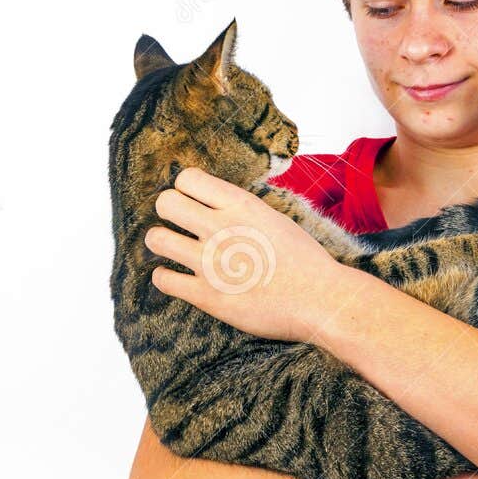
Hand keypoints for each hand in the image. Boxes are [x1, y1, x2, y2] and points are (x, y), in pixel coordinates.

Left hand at [144, 166, 351, 342]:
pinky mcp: (206, 295)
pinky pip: (163, 279)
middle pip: (165, 202)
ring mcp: (210, 262)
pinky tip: (177, 278)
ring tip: (173, 249)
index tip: (194, 202)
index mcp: (240, 205)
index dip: (186, 189)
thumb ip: (242, 211)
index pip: (188, 178)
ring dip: (162, 242)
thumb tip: (218, 205)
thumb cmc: (305, 260)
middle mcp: (220, 228)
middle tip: (181, 224)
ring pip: (157, 239)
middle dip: (169, 211)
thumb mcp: (275, 219)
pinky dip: (166, 278)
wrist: (320, 300)